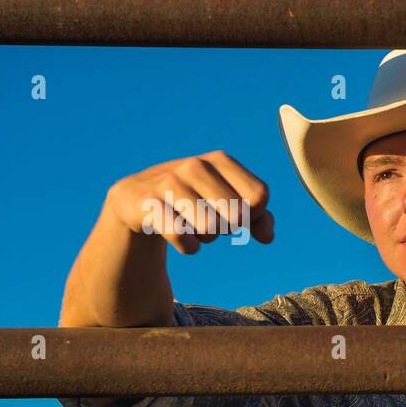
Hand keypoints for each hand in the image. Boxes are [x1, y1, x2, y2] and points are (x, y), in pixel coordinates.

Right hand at [100, 150, 274, 254]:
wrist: (138, 201)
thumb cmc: (195, 202)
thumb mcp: (229, 203)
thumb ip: (259, 218)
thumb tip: (267, 237)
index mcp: (220, 160)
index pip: (260, 197)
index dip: (253, 215)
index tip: (235, 213)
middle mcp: (196, 165)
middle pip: (237, 215)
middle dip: (227, 227)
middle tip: (209, 219)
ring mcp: (170, 181)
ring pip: (211, 228)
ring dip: (206, 237)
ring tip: (192, 224)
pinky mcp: (147, 202)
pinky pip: (183, 237)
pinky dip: (188, 246)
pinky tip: (179, 236)